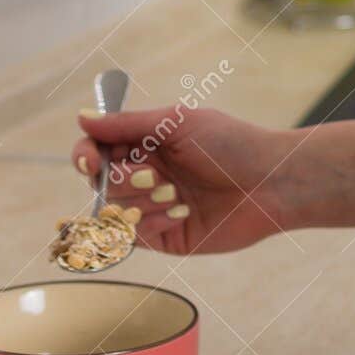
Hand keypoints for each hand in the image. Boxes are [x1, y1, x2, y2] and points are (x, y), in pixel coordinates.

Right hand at [71, 106, 291, 254]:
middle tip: (155, 175)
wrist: (272, 183)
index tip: (90, 163)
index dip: (86, 157)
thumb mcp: (177, 122)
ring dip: (141, 201)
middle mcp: (146, 175)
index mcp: (146, 144)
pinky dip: (151, 224)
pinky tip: (181, 212)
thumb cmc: (231, 144)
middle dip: (124, 179)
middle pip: (102, 182)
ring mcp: (155, 207)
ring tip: (177, 195)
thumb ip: (127, 124)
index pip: (96, 150)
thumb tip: (82, 116)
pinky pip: (136, 237)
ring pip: (116, 210)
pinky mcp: (167, 238)